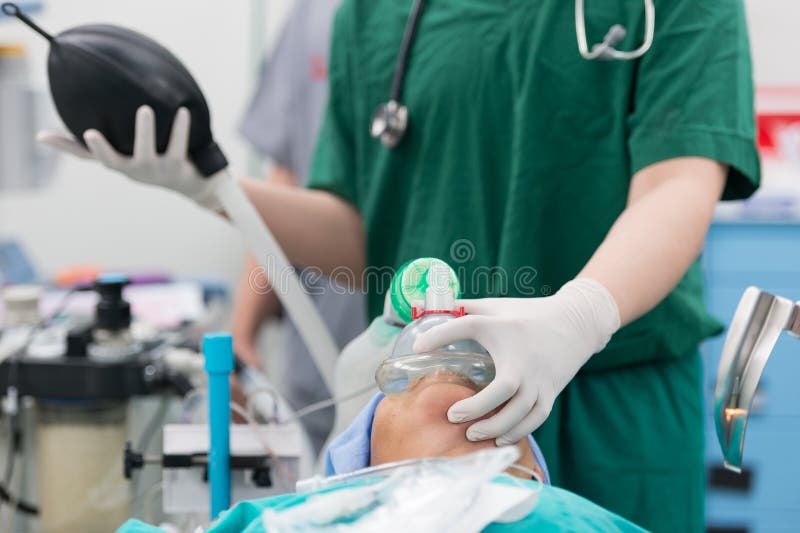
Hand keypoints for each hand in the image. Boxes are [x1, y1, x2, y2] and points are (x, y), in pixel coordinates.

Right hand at [37, 106, 224, 209]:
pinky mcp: (178, 167)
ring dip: (145, 132)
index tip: (63, 135)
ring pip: (149, 153)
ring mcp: (156, 170)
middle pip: (114, 162)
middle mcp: (134, 170)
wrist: (191, 183)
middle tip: (90, 132)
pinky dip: (180, 128)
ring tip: (144, 108)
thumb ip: (83, 148)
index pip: (91, 158)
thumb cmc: (147, 163)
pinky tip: (183, 111)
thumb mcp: (118, 155)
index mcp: (119, 164)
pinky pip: (178, 146)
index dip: (75, 149)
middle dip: (102, 149)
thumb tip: (40, 137)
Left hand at [412, 278, 619, 444]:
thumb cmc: (528, 315)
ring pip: (521, 411)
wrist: (576, 323)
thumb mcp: (496, 306)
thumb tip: (426, 307)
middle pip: (504, 389)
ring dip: (496, 427)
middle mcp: (523, 356)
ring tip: (471, 433)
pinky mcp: (551, 391)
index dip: (441, 334)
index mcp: (503, 328)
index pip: (467, 326)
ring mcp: (540, 377)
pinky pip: (536, 418)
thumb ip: (464, 307)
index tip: (417, 347)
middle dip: (478, 407)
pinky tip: (498, 439)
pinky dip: (518, 432)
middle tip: (453, 415)